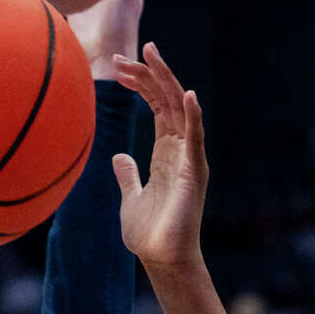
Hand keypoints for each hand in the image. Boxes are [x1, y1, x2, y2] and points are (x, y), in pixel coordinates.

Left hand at [112, 42, 206, 268]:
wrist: (162, 259)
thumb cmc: (149, 233)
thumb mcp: (130, 197)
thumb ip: (127, 174)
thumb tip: (119, 156)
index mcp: (164, 152)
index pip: (155, 107)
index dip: (140, 85)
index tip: (119, 68)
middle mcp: (179, 149)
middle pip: (165, 100)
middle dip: (147, 74)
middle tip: (123, 55)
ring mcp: (189, 158)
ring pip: (179, 109)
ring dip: (165, 81)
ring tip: (151, 54)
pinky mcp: (195, 171)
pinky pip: (195, 139)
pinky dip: (192, 116)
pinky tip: (187, 95)